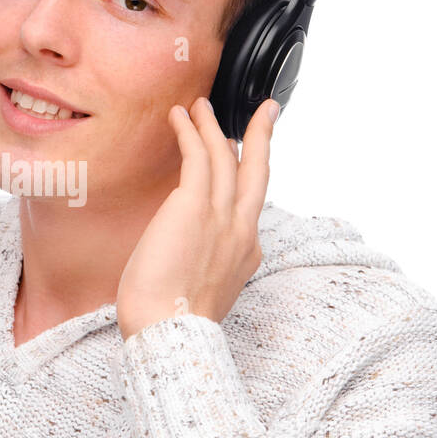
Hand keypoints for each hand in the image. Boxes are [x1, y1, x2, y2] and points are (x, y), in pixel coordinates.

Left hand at [115, 96, 277, 339]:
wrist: (170, 332)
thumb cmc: (173, 322)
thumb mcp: (202, 291)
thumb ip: (203, 267)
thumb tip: (183, 256)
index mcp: (245, 254)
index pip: (249, 207)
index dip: (246, 178)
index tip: (243, 158)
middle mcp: (241, 231)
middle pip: (258, 170)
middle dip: (262, 136)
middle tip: (266, 110)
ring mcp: (221, 216)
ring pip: (225, 156)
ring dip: (212, 126)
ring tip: (200, 105)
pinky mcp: (194, 206)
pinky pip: (197, 157)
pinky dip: (189, 132)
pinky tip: (179, 116)